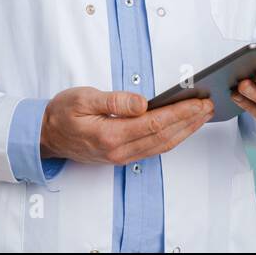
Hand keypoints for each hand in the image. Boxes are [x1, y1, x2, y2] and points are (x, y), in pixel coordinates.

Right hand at [39, 87, 213, 165]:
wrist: (46, 135)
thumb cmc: (61, 114)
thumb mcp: (83, 98)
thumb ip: (114, 101)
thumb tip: (141, 102)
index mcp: (110, 135)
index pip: (154, 124)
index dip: (180, 113)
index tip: (198, 102)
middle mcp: (119, 150)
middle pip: (164, 137)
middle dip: (190, 121)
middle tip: (209, 106)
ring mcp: (122, 156)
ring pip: (162, 145)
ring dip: (185, 130)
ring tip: (202, 115)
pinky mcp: (122, 156)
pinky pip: (154, 148)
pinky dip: (173, 137)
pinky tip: (183, 126)